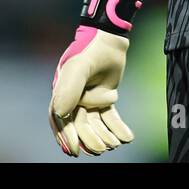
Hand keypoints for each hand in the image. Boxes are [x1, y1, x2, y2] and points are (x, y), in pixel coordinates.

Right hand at [48, 0, 142, 156]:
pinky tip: (127, 137)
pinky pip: (110, 117)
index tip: (74, 151)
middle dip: (90, 139)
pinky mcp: (105, 97)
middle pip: (80, 125)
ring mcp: (90, 99)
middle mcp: (74, 99)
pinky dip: (118, 127)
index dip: (66, 136)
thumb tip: (60, 115)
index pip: (61, 120)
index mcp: (61, 93)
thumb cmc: (91, 50)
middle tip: (101, 150)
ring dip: (105, 135)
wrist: (109, 37)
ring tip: (116, 144)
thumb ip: (69, 89)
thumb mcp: (79, 68)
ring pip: (96, 124)